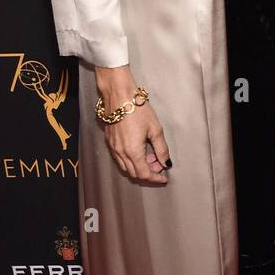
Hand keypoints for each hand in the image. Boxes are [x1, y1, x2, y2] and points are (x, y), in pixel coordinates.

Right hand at [95, 67, 170, 183]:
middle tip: (159, 164)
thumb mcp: (155, 129)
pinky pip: (120, 159)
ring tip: (151, 156)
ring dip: (139, 167)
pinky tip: (139, 150)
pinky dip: (131, 160)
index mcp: (133, 152)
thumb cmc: (138, 110)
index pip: (144, 174)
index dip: (155, 178)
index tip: (164, 178)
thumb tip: (166, 163)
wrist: (119, 96)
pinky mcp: (109, 142)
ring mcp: (113, 148)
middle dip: (148, 173)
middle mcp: (120, 153)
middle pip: (134, 173)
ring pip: (126, 167)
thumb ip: (161, 149)